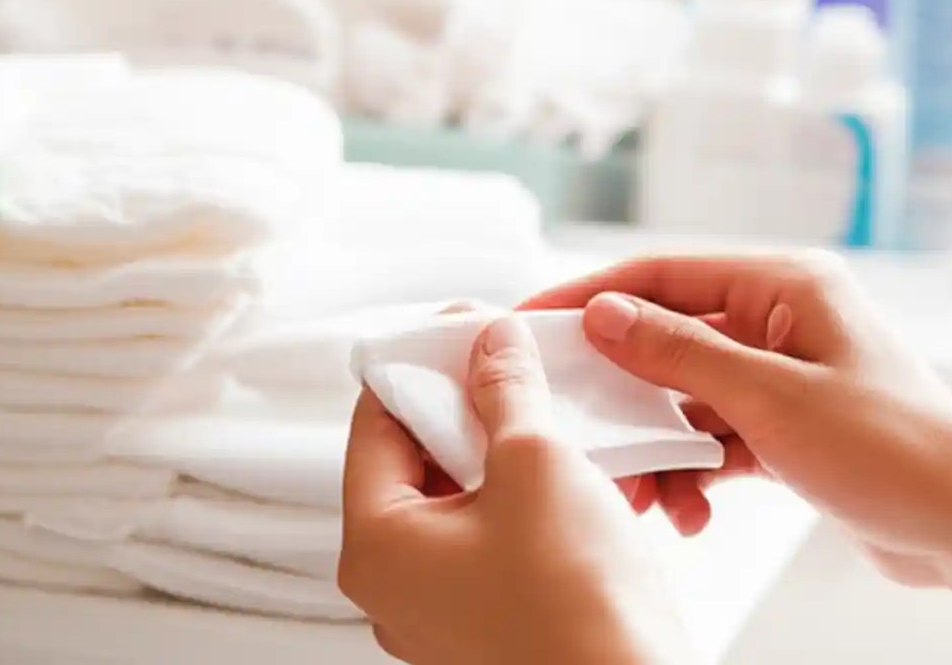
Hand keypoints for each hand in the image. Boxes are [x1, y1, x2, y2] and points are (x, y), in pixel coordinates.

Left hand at [339, 316, 691, 664]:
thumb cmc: (576, 604)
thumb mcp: (536, 464)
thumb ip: (505, 390)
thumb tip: (493, 343)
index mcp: (376, 545)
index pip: (374, 424)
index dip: (420, 365)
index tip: (461, 329)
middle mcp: (395, 586)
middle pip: (417, 461)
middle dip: (471, 407)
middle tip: (513, 364)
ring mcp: (443, 611)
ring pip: (464, 500)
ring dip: (507, 452)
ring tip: (552, 417)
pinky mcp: (492, 622)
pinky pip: (496, 540)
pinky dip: (527, 500)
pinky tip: (573, 474)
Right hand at [521, 254, 951, 586]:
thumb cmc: (896, 449)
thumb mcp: (771, 396)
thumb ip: (679, 354)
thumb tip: (605, 314)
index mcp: (785, 286)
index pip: (663, 276)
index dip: (591, 296)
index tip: (533, 320)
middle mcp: (783, 321)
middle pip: (669, 340)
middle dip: (624, 394)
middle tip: (577, 430)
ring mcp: (785, 377)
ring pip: (688, 400)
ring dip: (660, 447)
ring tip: (647, 496)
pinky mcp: (789, 428)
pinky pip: (716, 439)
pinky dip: (695, 471)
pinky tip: (691, 509)